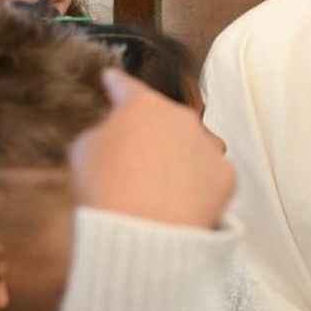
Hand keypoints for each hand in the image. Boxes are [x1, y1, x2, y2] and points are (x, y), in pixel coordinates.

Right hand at [69, 69, 234, 228]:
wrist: (144, 232)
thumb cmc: (105, 189)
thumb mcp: (83, 152)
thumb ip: (101, 133)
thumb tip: (114, 136)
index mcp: (142, 105)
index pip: (126, 87)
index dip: (116, 84)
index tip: (112, 78)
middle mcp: (181, 117)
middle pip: (163, 120)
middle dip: (150, 134)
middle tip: (134, 162)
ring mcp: (207, 145)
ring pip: (190, 146)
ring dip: (176, 158)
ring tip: (156, 189)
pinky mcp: (226, 175)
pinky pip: (209, 174)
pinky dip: (197, 184)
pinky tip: (179, 202)